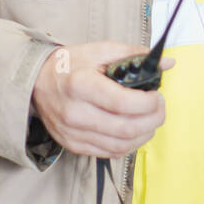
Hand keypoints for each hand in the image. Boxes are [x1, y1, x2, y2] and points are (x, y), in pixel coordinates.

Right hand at [32, 41, 175, 157]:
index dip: (148, 104)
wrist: (35, 82)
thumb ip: (134, 55)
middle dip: (152, 121)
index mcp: (81, 85)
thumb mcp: (99, 50)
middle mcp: (75, 113)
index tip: (157, 96)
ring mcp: (72, 133)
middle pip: (125, 129)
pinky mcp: (73, 145)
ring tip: (150, 121)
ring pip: (120, 146)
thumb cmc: (69, 65)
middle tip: (159, 109)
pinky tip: (133, 132)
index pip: (123, 103)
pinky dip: (127, 145)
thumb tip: (167, 63)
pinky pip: (108, 153)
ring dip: (143, 136)